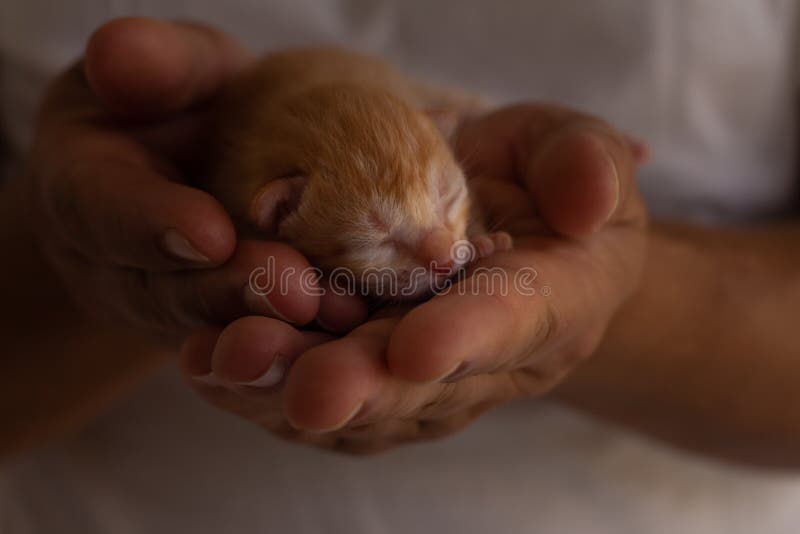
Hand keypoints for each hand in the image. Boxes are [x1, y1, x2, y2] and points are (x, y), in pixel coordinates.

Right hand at [22, 17, 365, 342]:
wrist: (197, 160)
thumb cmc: (182, 104)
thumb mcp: (167, 69)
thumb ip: (152, 64)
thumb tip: (119, 53)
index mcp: (85, 188)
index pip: (100, 208)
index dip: (151, 225)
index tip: (210, 236)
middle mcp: (118, 264)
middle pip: (163, 290)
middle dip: (232, 293)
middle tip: (299, 293)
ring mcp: (167, 304)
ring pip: (212, 328)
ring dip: (276, 326)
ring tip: (342, 315)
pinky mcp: (218, 324)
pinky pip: (254, 338)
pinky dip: (302, 337)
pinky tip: (355, 327)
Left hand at [179, 103, 647, 453]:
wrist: (511, 223)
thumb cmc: (547, 180)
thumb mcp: (579, 150)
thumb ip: (586, 165)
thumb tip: (588, 200)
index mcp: (551, 304)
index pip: (514, 325)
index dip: (467, 340)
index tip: (418, 349)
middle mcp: (483, 360)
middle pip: (420, 384)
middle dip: (361, 386)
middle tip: (306, 388)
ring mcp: (422, 376)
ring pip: (358, 397)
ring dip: (291, 387)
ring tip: (229, 362)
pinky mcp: (369, 370)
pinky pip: (316, 387)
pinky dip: (262, 381)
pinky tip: (207, 360)